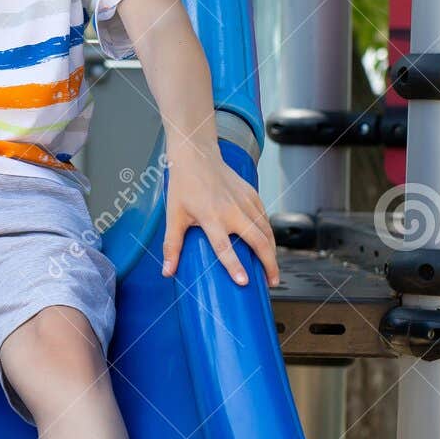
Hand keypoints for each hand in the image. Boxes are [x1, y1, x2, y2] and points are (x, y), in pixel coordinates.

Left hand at [162, 148, 279, 288]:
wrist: (197, 155)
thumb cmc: (183, 186)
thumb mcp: (173, 216)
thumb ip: (172, 246)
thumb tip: (167, 273)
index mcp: (211, 216)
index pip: (224, 246)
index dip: (234, 265)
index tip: (245, 281)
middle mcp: (232, 210)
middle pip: (257, 240)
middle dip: (268, 263)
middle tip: (272, 282)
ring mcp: (245, 201)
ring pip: (266, 231)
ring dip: (272, 251)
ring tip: (273, 270)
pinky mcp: (252, 195)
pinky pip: (265, 218)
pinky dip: (270, 234)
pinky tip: (269, 246)